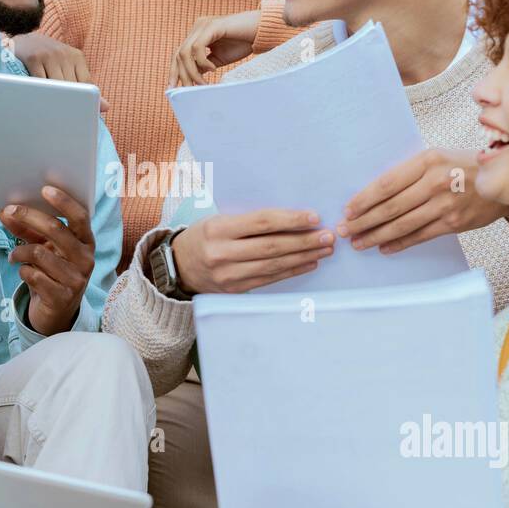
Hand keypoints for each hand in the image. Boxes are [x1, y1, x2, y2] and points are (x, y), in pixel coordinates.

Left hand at [0, 186, 95, 335]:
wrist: (56, 312)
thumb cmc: (51, 272)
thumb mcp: (43, 248)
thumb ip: (26, 229)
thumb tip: (4, 211)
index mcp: (86, 242)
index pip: (80, 216)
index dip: (64, 202)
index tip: (44, 189)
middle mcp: (86, 259)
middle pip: (56, 229)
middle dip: (28, 216)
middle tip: (9, 211)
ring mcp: (77, 279)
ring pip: (39, 253)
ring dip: (19, 251)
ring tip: (13, 255)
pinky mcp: (62, 297)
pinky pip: (33, 275)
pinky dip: (23, 271)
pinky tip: (24, 273)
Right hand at [10, 33, 108, 111]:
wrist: (24, 40)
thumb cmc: (49, 58)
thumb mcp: (69, 66)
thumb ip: (86, 86)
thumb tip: (106, 107)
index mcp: (77, 57)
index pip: (86, 83)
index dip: (85, 100)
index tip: (83, 114)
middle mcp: (64, 54)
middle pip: (72, 87)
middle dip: (69, 103)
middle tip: (67, 117)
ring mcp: (49, 55)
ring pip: (57, 85)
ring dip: (55, 99)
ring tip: (54, 112)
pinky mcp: (34, 58)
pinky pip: (41, 81)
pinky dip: (41, 92)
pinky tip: (41, 99)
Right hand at [168, 210, 334, 293]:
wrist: (179, 266)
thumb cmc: (205, 236)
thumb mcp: (220, 220)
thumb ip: (250, 220)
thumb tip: (293, 218)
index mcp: (218, 228)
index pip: (262, 222)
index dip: (290, 220)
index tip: (314, 217)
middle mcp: (222, 253)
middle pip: (272, 246)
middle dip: (304, 241)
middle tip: (329, 236)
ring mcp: (228, 275)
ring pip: (274, 265)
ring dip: (304, 257)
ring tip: (325, 249)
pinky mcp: (235, 290)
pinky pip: (270, 280)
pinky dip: (292, 270)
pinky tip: (309, 263)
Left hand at [169, 10, 260, 86]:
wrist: (261, 30)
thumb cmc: (242, 43)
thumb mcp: (218, 59)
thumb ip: (204, 65)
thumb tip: (192, 77)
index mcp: (197, 34)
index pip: (179, 54)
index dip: (174, 71)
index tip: (172, 89)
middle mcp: (197, 27)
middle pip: (178, 54)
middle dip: (182, 75)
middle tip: (189, 90)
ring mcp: (203, 25)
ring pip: (185, 52)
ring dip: (192, 72)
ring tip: (203, 84)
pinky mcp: (212, 25)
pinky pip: (198, 47)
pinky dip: (202, 62)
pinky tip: (213, 69)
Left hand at [338, 148, 508, 253]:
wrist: (503, 178)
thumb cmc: (463, 165)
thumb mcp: (437, 156)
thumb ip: (410, 172)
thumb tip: (374, 193)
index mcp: (427, 160)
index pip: (387, 183)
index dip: (364, 199)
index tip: (348, 210)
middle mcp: (435, 182)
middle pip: (390, 207)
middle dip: (363, 221)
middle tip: (344, 230)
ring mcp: (445, 204)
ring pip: (402, 224)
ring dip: (376, 236)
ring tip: (358, 243)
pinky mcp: (454, 223)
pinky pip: (419, 236)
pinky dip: (399, 243)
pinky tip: (383, 247)